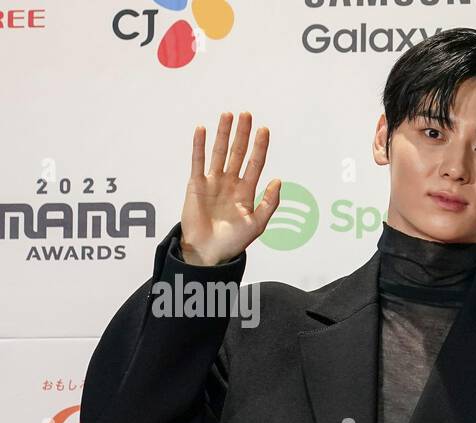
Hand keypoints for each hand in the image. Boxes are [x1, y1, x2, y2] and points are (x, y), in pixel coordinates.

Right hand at [179, 111, 280, 265]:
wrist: (209, 252)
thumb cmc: (233, 241)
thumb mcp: (257, 224)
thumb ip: (269, 203)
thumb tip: (278, 180)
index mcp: (246, 191)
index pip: (255, 163)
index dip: (260, 147)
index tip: (264, 129)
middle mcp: (230, 183)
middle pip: (237, 153)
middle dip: (242, 134)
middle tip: (246, 114)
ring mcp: (213, 182)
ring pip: (219, 152)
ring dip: (223, 134)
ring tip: (227, 115)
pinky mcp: (196, 184)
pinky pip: (198, 161)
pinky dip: (199, 146)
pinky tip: (202, 130)